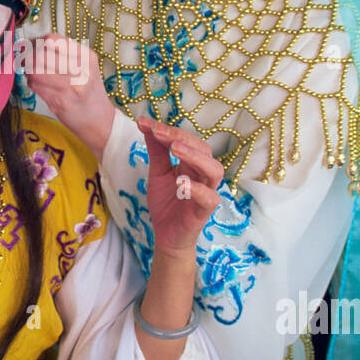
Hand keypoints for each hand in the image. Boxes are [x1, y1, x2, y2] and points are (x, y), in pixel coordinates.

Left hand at [24, 35, 115, 158]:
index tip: (30, 48)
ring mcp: (71, 85)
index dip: (35, 43)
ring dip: (29, 72)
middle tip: (26, 63)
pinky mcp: (62, 101)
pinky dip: (32, 85)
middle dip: (28, 58)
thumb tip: (30, 45)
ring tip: (34, 76)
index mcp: (86, 56)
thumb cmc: (88, 94)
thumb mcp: (84, 68)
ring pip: (35, 69)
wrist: (101, 122)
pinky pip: (36, 86)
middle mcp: (81, 68)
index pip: (52, 39)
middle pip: (40, 53)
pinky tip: (40, 88)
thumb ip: (63, 55)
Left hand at [138, 115, 223, 256]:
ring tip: (175, 149)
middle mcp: (203, 174)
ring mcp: (207, 192)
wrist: (165, 235)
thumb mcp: (158, 173)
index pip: (186, 140)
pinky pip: (209, 198)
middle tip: (160, 133)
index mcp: (192, 163)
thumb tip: (146, 124)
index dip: (168, 130)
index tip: (146, 124)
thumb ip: (157, 151)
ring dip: (194, 157)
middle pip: (203, 149)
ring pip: (213, 169)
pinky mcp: (205, 211)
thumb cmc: (166, 203)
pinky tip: (181, 183)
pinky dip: (197, 189)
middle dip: (182, 138)